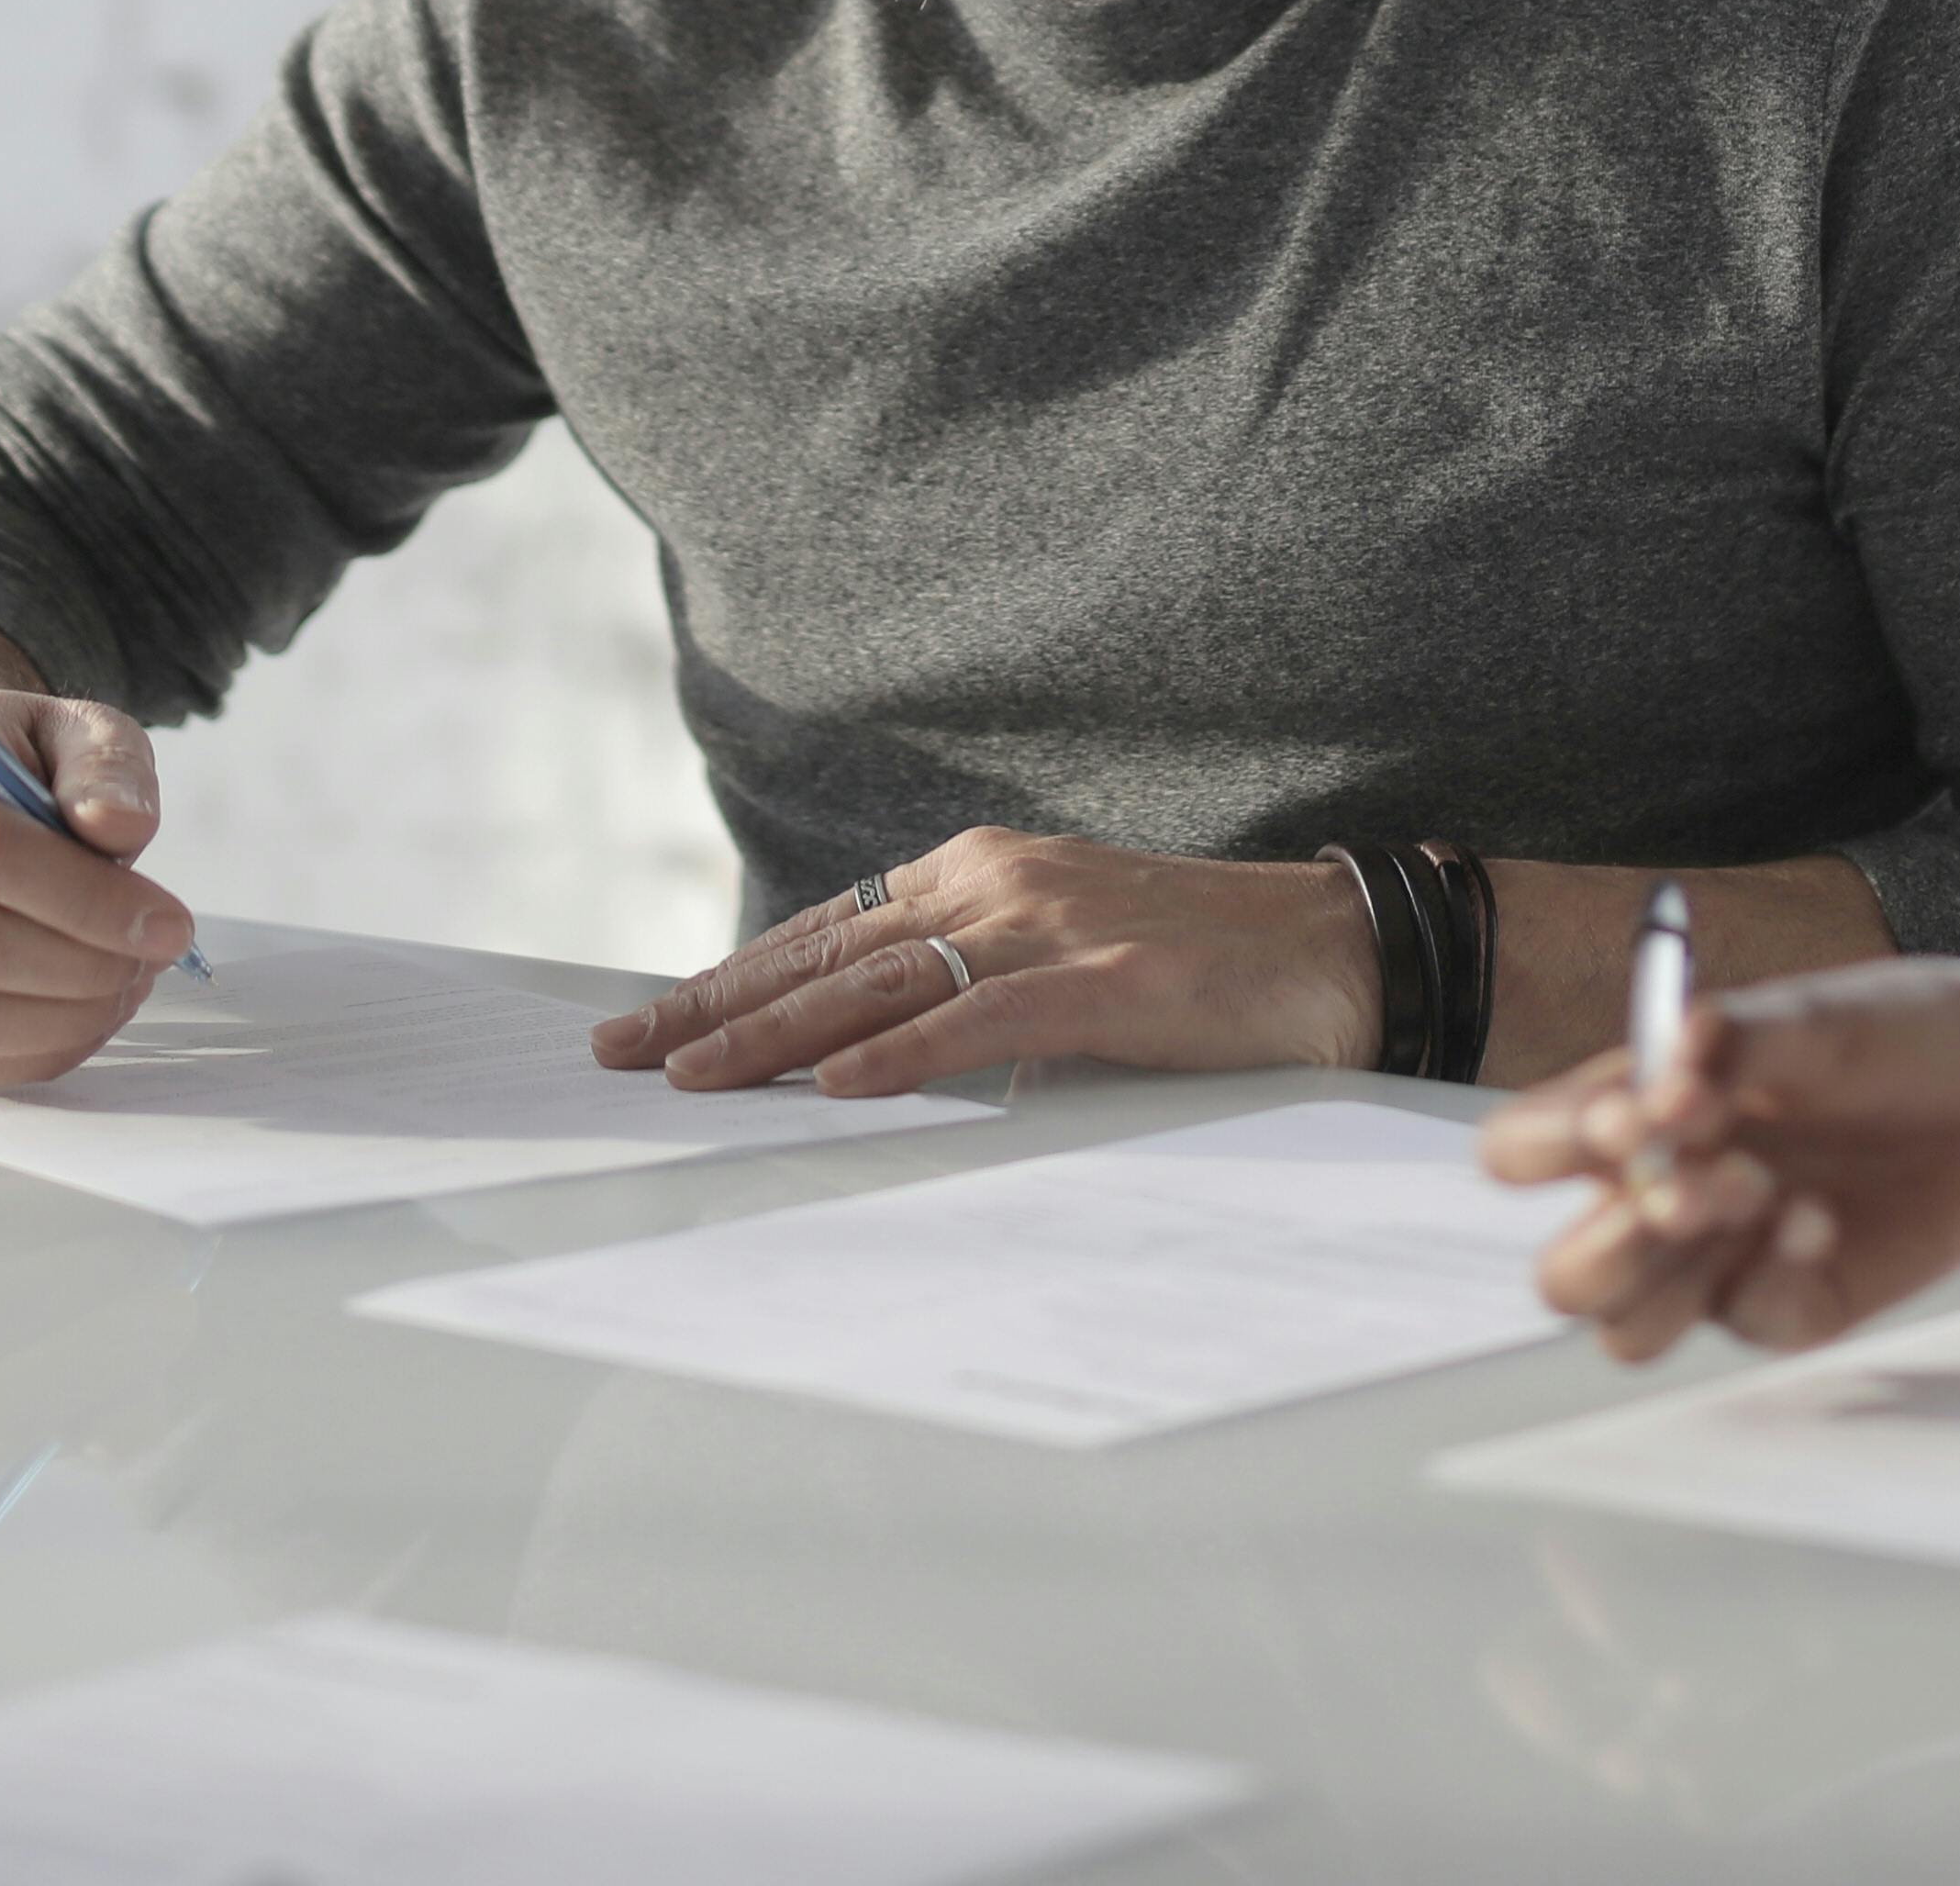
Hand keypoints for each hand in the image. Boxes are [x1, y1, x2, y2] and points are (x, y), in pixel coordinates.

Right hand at [0, 674, 195, 1088]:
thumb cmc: (17, 767)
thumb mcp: (79, 733)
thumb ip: (107, 767)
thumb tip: (116, 826)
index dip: (88, 900)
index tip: (168, 923)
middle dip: (80, 964)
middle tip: (148, 959)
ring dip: (58, 1018)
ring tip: (119, 986)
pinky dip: (29, 1054)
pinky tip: (79, 1016)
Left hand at [587, 831, 1376, 1096]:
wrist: (1338, 951)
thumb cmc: (1200, 966)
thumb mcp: (1062, 954)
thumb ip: (972, 980)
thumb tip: (866, 1048)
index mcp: (984, 871)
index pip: (828, 933)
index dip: (733, 976)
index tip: (651, 1020)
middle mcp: (1000, 883)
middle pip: (827, 954)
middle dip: (715, 1005)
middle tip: (621, 1051)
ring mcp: (1051, 927)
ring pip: (880, 986)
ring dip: (775, 1036)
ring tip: (691, 1075)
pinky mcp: (1106, 979)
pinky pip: (981, 1020)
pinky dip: (904, 1055)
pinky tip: (838, 1088)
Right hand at [1476, 961, 1959, 1362]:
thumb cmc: (1898, 1035)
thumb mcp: (1816, 1015)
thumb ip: (1735, 1039)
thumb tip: (1668, 1072)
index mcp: (1635, 1110)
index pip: (1525, 1150)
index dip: (1553, 1147)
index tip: (1631, 1118)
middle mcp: (1660, 1196)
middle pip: (1564, 1276)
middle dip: (1611, 1243)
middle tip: (1690, 1185)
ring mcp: (1723, 1264)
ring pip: (1629, 1330)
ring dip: (1676, 1273)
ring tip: (1755, 1190)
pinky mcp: (1793, 1306)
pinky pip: (1746, 1325)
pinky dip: (1774, 1273)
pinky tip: (1820, 1217)